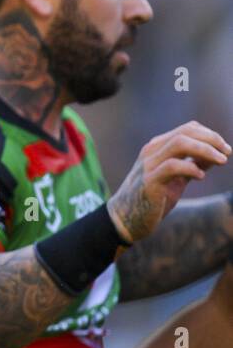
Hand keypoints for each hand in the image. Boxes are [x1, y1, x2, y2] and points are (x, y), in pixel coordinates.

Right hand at [108, 121, 229, 243]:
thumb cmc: (152, 198)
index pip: (188, 129)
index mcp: (157, 148)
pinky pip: (173, 166)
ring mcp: (148, 165)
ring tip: (222, 161)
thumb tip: (218, 155)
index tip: (225, 150)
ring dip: (206, 150)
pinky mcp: (149, 181)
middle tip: (227, 153)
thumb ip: (192, 164)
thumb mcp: (176, 178)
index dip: (210, 135)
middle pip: (186, 133)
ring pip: (180, 143)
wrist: (126, 218)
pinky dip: (191, 168)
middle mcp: (151, 152)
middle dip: (212, 140)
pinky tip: (201, 177)